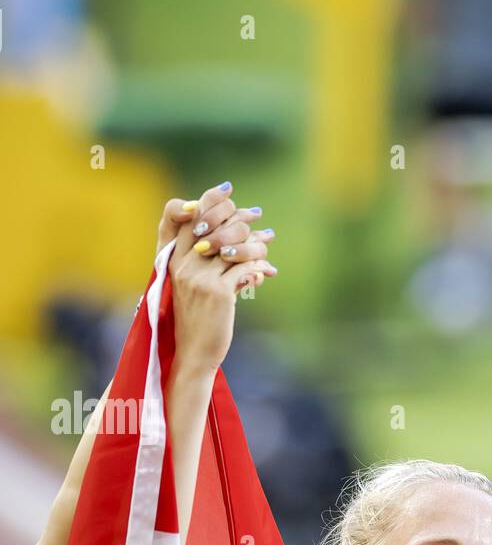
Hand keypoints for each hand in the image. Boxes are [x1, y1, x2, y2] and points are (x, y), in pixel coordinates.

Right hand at [163, 184, 277, 371]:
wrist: (193, 352)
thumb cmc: (196, 318)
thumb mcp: (192, 286)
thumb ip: (203, 260)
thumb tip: (231, 234)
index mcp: (171, 259)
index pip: (186, 215)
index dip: (208, 199)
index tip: (228, 192)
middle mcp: (182, 264)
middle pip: (214, 223)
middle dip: (240, 217)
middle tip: (259, 219)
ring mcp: (199, 277)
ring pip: (235, 244)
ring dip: (256, 245)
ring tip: (266, 248)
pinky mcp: (219, 293)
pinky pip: (246, 267)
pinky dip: (258, 268)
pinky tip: (263, 274)